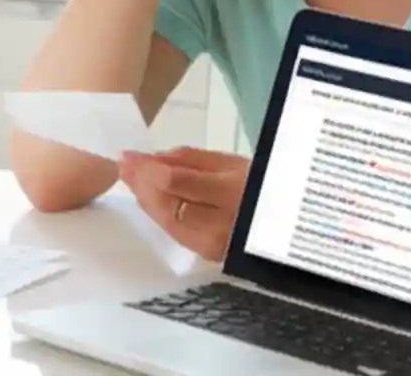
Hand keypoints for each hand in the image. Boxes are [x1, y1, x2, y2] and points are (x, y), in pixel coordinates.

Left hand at [118, 146, 250, 260]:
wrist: (288, 226)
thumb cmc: (262, 184)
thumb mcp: (232, 162)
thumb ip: (192, 159)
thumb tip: (155, 159)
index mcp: (231, 193)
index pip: (176, 182)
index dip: (147, 169)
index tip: (128, 155)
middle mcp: (218, 225)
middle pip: (166, 206)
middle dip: (141, 185)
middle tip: (123, 165)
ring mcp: (212, 246)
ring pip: (167, 222)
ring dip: (145, 199)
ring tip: (130, 179)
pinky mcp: (207, 255)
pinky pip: (175, 231)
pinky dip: (159, 214)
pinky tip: (149, 199)